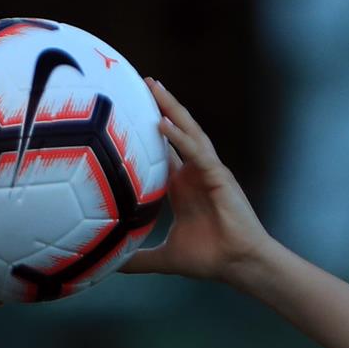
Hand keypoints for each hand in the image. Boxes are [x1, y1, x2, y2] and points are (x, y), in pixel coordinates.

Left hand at [121, 78, 279, 284]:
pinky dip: (181, 137)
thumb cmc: (208, 258)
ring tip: (154, 87)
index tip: (128, 112)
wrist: (238, 265)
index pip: (162, 150)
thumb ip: (138, 259)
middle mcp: (194, 173)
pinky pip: (197, 152)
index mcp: (181, 185)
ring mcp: (208, 171)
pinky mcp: (219, 176)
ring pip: (188, 132)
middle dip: (160, 106)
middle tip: (142, 82)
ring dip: (171, 109)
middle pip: (176, 131)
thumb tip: (110, 265)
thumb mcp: (164, 257)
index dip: (147, 130)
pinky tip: (163, 123)